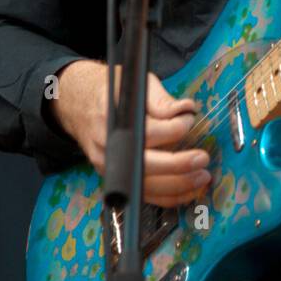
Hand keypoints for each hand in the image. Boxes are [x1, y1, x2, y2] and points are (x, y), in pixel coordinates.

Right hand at [50, 60, 211, 206]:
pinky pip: (142, 194)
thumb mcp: (134, 83)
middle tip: (202, 158)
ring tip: (202, 177)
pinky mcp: (114, 178)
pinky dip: (167, 197)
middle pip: (145, 164)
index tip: (189, 118)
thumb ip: (159, 99)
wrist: (79, 105)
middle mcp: (107, 147)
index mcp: (111, 118)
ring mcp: (108, 167)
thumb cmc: (110, 92)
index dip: (174, 128)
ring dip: (178, 185)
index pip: (147, 132)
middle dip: (178, 165)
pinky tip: (188, 190)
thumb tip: (185, 110)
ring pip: (145, 186)